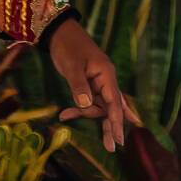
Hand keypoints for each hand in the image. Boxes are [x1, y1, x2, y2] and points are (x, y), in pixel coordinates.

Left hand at [47, 18, 139, 152]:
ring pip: (98, 106)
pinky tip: (66, 114)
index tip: (120, 139)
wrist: (60, 33)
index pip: (115, 103)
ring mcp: (97, 83)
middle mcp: (105, 81)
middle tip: (111, 147)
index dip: (118, 122)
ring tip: (64, 115)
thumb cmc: (68, 46)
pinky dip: (78, 108)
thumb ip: (79, 86)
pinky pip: (88, 101)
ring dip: (84, 113)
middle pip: (110, 108)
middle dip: (109, 127)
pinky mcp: (88, 84)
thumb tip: (86, 105)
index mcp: (106, 75)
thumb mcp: (72, 66)